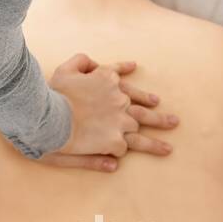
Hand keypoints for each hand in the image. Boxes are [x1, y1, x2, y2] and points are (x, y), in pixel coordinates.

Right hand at [46, 53, 177, 168]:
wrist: (49, 115)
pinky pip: (122, 148)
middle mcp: (119, 100)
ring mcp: (119, 121)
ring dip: (155, 142)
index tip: (137, 75)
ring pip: (140, 133)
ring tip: (168, 148)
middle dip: (158, 116)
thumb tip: (94, 63)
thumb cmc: (53, 93)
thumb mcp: (64, 69)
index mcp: (108, 80)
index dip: (129, 76)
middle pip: (142, 110)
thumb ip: (80, 62)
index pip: (122, 77)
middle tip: (173, 122)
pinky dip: (120, 152)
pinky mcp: (114, 141)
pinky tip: (122, 159)